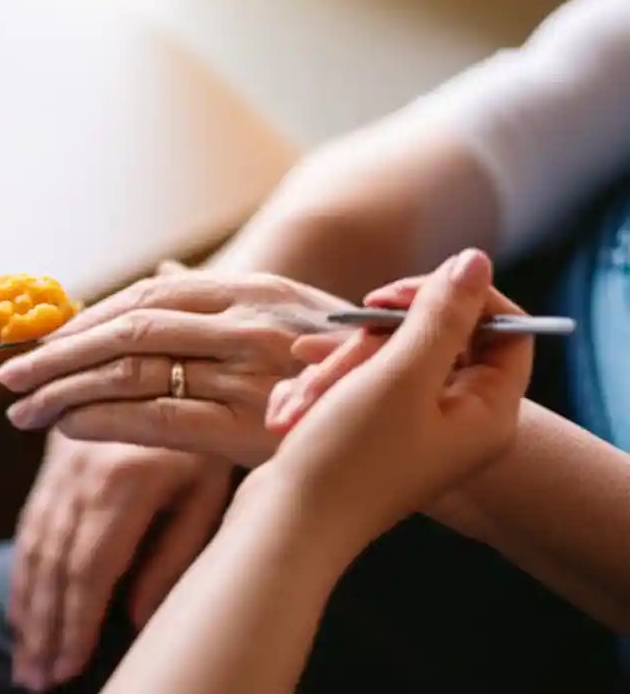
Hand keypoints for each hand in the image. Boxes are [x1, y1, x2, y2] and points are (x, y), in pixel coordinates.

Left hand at [0, 272, 348, 467]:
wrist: (416, 419)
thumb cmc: (340, 369)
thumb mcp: (285, 313)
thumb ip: (217, 295)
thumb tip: (164, 273)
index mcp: (250, 289)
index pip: (145, 298)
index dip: (85, 320)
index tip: (40, 339)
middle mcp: (245, 322)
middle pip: (126, 330)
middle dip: (57, 353)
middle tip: (6, 376)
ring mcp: (246, 372)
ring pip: (130, 373)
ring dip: (65, 391)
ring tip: (22, 411)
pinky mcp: (245, 425)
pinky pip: (155, 419)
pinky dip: (102, 422)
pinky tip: (67, 431)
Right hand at [9, 432, 232, 691]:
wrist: (168, 361)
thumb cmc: (208, 434)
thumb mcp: (209, 487)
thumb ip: (176, 550)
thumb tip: (137, 615)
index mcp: (127, 480)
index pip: (91, 566)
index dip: (77, 620)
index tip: (70, 666)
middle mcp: (84, 473)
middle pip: (53, 564)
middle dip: (42, 628)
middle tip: (36, 679)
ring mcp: (62, 466)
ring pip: (33, 547)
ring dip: (24, 608)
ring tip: (24, 659)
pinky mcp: (52, 465)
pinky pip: (29, 525)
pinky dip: (22, 574)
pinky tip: (20, 610)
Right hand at [253, 249, 532, 549]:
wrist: (286, 525)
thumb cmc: (349, 458)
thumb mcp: (399, 375)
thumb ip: (442, 314)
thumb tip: (474, 262)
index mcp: (486, 413)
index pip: (501, 328)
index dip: (452, 298)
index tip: (391, 294)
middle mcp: (456, 422)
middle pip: (430, 339)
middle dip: (367, 346)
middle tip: (328, 359)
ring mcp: (411, 429)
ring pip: (379, 361)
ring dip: (332, 373)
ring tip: (301, 406)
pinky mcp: (369, 435)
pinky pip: (350, 387)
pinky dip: (317, 394)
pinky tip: (290, 416)